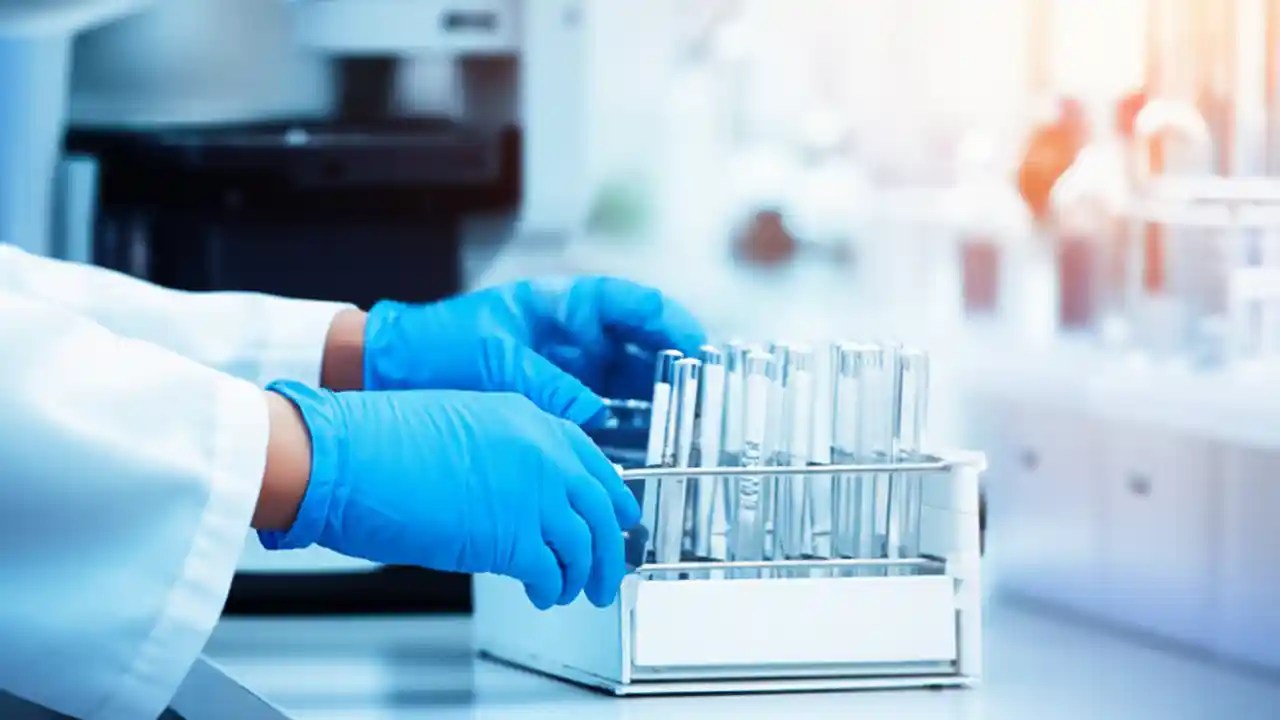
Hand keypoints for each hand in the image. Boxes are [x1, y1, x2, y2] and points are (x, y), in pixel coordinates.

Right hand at [258, 381, 640, 608]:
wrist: (343, 456)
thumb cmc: (377, 441)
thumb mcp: (458, 426)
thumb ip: (501, 455)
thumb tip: (518, 494)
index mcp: (526, 419)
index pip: (590, 460)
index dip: (609, 495)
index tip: (619, 515)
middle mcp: (539, 453)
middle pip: (599, 506)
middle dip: (608, 547)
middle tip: (608, 571)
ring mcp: (530, 494)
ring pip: (583, 543)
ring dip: (584, 574)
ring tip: (576, 592)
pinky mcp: (510, 537)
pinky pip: (551, 570)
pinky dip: (552, 587)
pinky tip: (544, 594)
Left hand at [362, 277, 705, 404]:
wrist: (391, 369)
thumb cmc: (435, 347)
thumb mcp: (496, 363)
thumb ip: (550, 387)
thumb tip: (595, 414)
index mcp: (560, 304)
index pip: (631, 303)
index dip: (670, 322)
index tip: (696, 346)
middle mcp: (570, 332)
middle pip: (638, 343)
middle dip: (672, 367)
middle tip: (700, 395)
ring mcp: (565, 363)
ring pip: (625, 378)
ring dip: (653, 399)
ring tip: (680, 424)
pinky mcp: (554, 396)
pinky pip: (601, 406)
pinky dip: (623, 423)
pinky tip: (640, 443)